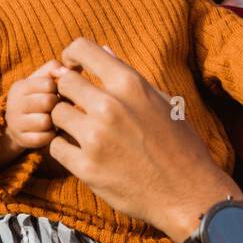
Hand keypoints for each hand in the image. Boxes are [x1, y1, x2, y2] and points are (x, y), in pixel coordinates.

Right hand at [0, 60, 61, 165]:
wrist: (18, 125)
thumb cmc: (38, 98)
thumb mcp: (42, 79)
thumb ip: (54, 68)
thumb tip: (66, 71)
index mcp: (19, 87)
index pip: (48, 83)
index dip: (58, 88)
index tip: (55, 93)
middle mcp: (13, 104)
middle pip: (48, 101)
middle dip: (57, 104)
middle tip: (56, 107)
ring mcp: (15, 124)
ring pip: (46, 121)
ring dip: (54, 121)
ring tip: (53, 119)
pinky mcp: (22, 140)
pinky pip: (45, 138)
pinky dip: (51, 135)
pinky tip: (49, 131)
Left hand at [48, 39, 241, 242]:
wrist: (187, 193)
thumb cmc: (179, 145)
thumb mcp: (161, 101)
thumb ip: (128, 76)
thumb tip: (104, 49)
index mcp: (130, 84)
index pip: (82, 49)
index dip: (71, 56)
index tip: (71, 69)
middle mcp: (110, 106)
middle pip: (64, 83)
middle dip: (68, 93)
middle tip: (78, 107)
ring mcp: (95, 137)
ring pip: (56, 114)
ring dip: (65, 122)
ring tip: (82, 132)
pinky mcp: (86, 167)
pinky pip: (56, 147)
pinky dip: (65, 149)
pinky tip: (82, 153)